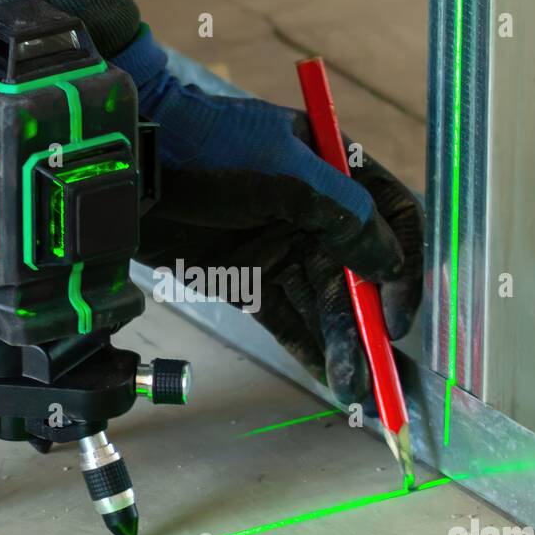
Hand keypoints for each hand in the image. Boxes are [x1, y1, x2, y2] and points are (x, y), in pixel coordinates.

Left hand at [112, 26, 423, 404]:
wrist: (131, 162)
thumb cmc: (209, 149)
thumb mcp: (287, 175)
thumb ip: (345, 217)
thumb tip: (389, 264)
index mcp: (335, 171)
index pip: (393, 220)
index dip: (403, 270)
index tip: (398, 316)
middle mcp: (315, 212)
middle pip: (359, 275)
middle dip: (368, 324)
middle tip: (376, 373)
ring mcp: (280, 245)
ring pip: (322, 303)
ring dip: (340, 344)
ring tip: (350, 386)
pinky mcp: (246, 276)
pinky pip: (286, 317)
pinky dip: (306, 346)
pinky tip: (325, 375)